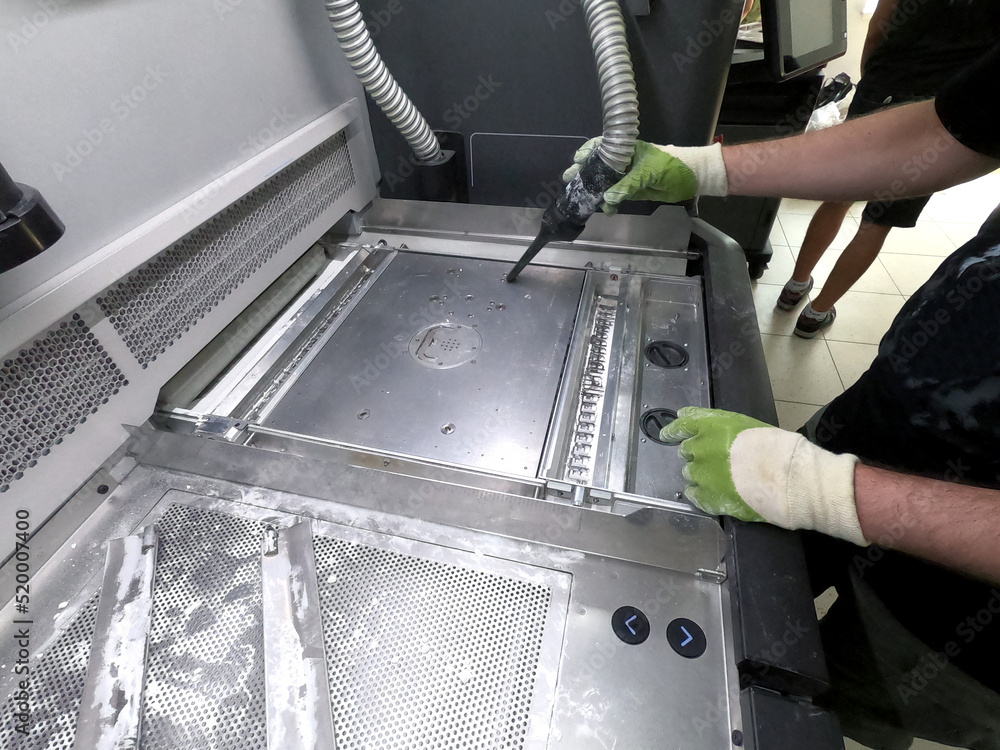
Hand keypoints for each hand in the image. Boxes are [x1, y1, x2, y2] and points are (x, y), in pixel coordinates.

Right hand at [562, 138, 727, 214]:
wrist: (692, 178)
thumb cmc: (671, 166)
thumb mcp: (648, 173)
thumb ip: (627, 186)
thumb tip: (606, 199)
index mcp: (627, 150)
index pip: (602, 147)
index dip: (587, 153)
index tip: (576, 161)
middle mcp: (624, 162)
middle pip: (599, 166)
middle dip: (584, 173)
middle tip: (569, 180)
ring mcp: (628, 177)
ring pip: (606, 183)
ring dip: (595, 191)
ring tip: (582, 199)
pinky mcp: (634, 191)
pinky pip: (617, 196)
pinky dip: (610, 203)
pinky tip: (605, 209)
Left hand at [663, 406, 866, 544]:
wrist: (787, 478)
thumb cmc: (777, 448)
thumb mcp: (747, 427)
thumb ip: (724, 430)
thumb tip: (714, 434)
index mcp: (710, 427)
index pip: (683, 425)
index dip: (674, 430)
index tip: (666, 434)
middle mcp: (700, 448)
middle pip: (687, 451)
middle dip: (696, 454)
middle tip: (712, 460)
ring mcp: (701, 474)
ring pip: (689, 473)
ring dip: (699, 474)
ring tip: (717, 479)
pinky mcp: (707, 497)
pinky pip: (694, 495)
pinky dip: (699, 494)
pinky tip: (707, 494)